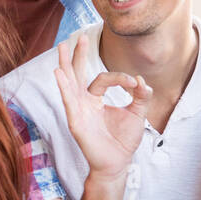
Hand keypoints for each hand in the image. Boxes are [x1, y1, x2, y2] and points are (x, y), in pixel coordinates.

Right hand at [53, 35, 152, 179]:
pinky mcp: (76, 121)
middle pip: (78, 74)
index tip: (135, 85)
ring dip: (66, 65)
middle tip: (80, 36)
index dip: (121, 78)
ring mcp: (78, 110)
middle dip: (78, 55)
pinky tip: (58, 73)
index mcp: (96, 99)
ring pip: (70, 83)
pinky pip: (69, 101)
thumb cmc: (123, 140)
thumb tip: (142, 80)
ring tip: (61, 47)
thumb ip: (141, 97)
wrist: (118, 163)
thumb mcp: (137, 114)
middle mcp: (84, 102)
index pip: (104, 78)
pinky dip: (64, 86)